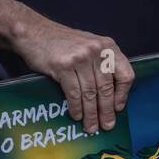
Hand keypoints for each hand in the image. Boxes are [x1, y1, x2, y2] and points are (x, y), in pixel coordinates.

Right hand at [11, 17, 133, 132]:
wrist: (33, 31)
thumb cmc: (61, 42)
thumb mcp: (89, 45)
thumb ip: (101, 63)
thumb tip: (109, 95)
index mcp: (108, 46)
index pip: (125, 74)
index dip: (122, 94)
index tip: (118, 108)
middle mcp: (97, 51)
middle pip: (107, 87)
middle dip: (106, 111)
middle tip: (107, 125)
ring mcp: (81, 58)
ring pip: (90, 93)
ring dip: (91, 114)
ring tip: (91, 126)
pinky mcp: (63, 66)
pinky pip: (74, 93)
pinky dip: (76, 108)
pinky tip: (76, 115)